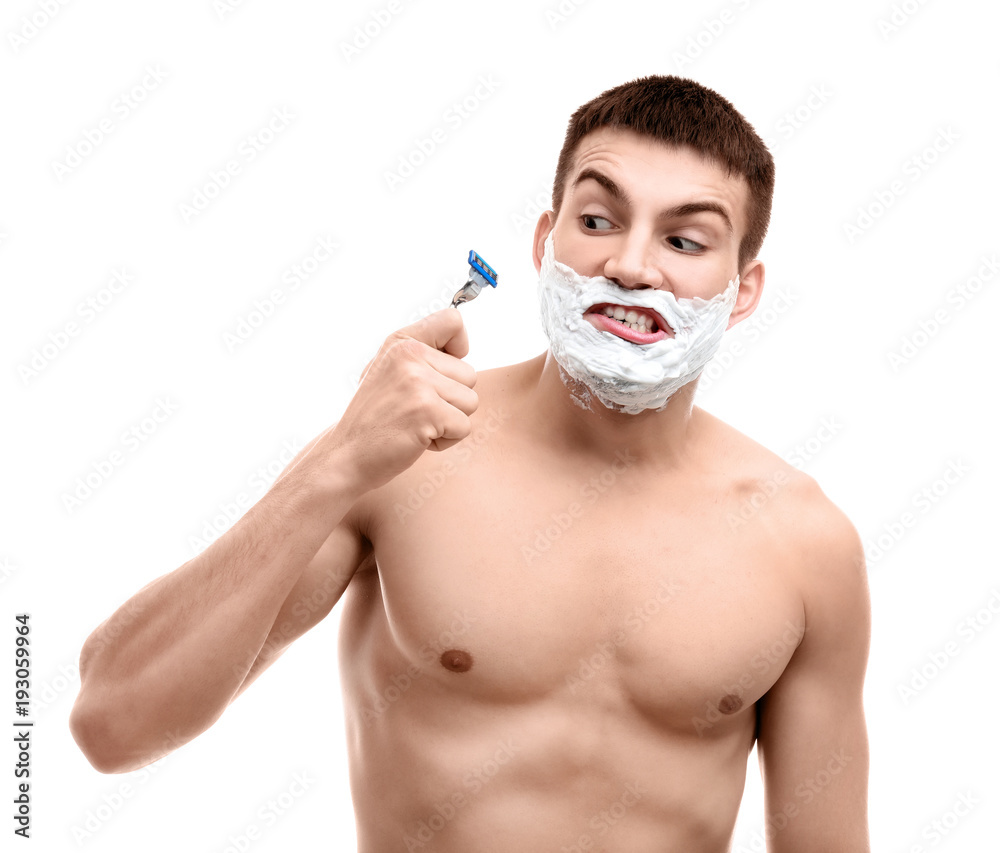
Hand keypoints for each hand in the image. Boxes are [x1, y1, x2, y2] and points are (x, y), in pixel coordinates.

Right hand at [327, 308, 478, 492]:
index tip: (443, 369)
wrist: (345, 455)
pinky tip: (416, 438)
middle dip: (451, 400)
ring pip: (470, 401)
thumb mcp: (390, 371)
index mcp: (401, 341)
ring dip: (449, 421)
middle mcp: (409, 354)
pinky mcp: (428, 410)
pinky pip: (464, 427)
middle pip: (470, 374)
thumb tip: (460, 349)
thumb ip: (421, 356)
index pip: (453, 320)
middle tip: (415, 411)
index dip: (458, 347)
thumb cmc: (374, 418)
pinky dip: (445, 441)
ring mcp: (418, 382)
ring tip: (415, 424)